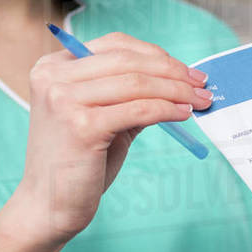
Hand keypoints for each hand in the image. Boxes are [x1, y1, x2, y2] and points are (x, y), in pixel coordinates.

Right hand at [7, 32, 213, 248]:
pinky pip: (138, 110)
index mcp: (53, 67)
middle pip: (128, 61)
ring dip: (176, 90)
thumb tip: (177, 81)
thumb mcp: (102, 118)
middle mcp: (53, 77)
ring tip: (200, 101)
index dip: (156, 54)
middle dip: (172, 71)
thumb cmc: (78, 163)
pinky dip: (167, 110)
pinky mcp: (81, 126)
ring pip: (136, 83)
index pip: (114, 45)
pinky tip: (183, 115)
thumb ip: (129, 96)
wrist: (49, 206)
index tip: (187, 71)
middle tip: (202, 85)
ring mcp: (64, 100)